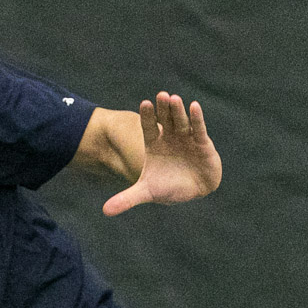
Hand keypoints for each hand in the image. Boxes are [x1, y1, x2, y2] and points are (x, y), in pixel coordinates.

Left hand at [103, 92, 221, 216]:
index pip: (149, 127)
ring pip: (181, 121)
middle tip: (161, 95)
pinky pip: (198, 129)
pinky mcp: (202, 143)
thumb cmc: (168, 187)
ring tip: (174, 98)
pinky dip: (197, 118)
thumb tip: (105, 212)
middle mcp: (170, 137)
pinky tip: (194, 106)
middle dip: (164, 108)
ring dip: (178, 110)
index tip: (144, 103)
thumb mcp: (146, 192)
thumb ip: (127, 198)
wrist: (192, 191)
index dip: (148, 116)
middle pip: (165, 120)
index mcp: (155, 144)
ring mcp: (186, 138)